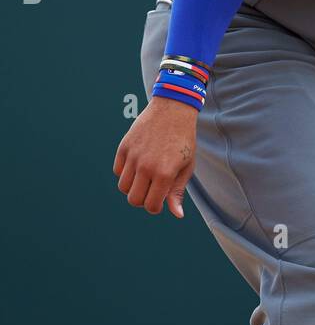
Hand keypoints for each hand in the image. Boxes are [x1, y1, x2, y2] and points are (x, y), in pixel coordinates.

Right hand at [113, 97, 197, 216]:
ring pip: (123, 187)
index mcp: (164, 174)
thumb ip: (178, 191)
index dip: (156, 207)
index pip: (151, 205)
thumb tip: (177, 215)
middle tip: (153, 189)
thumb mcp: (187, 167)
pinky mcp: (124, 147)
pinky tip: (138, 166)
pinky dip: (125, 173)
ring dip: (133, 187)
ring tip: (145, 178)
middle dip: (143, 200)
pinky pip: (118, 171)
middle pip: (133, 199)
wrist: (173, 110)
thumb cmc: (184, 140)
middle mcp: (146, 167)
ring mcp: (133, 156)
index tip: (161, 199)